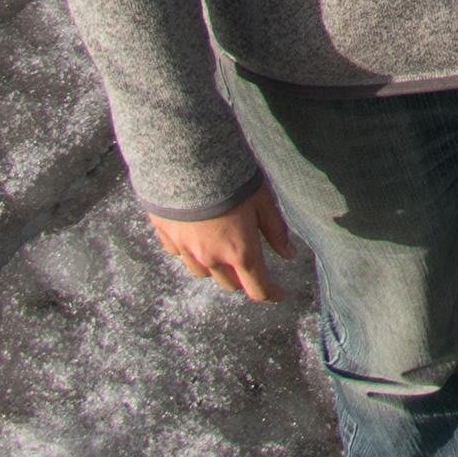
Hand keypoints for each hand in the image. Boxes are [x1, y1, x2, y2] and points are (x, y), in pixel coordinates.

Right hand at [148, 182, 295, 301]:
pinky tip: (198, 233)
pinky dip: (192, 251)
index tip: (281, 294)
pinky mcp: (167, 237)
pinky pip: (181, 255)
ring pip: (204, 274)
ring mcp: (186, 251)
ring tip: (223, 247)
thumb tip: (290, 254)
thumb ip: (276, 231)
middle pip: (230, 284)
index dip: (273, 294)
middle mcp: (212, 259)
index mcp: (240, 252)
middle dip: (244, 278)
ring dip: (216, 268)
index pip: (258, 288)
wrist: (187, 162)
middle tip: (251, 262)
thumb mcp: (263, 201)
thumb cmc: (232, 180)